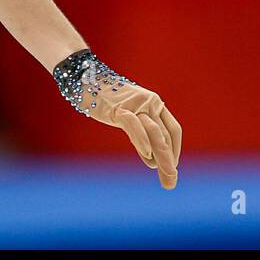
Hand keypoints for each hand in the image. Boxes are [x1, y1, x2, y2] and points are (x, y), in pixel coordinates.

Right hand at [59, 56, 180, 188]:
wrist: (85, 76)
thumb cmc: (106, 99)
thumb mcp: (127, 117)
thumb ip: (141, 136)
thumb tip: (152, 161)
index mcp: (155, 104)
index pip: (173, 130)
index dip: (175, 150)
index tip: (172, 168)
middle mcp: (150, 102)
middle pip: (166, 135)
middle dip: (170, 161)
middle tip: (171, 183)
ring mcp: (136, 104)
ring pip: (155, 132)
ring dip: (162, 157)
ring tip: (165, 175)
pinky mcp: (118, 107)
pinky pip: (134, 125)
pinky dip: (142, 140)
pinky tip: (147, 156)